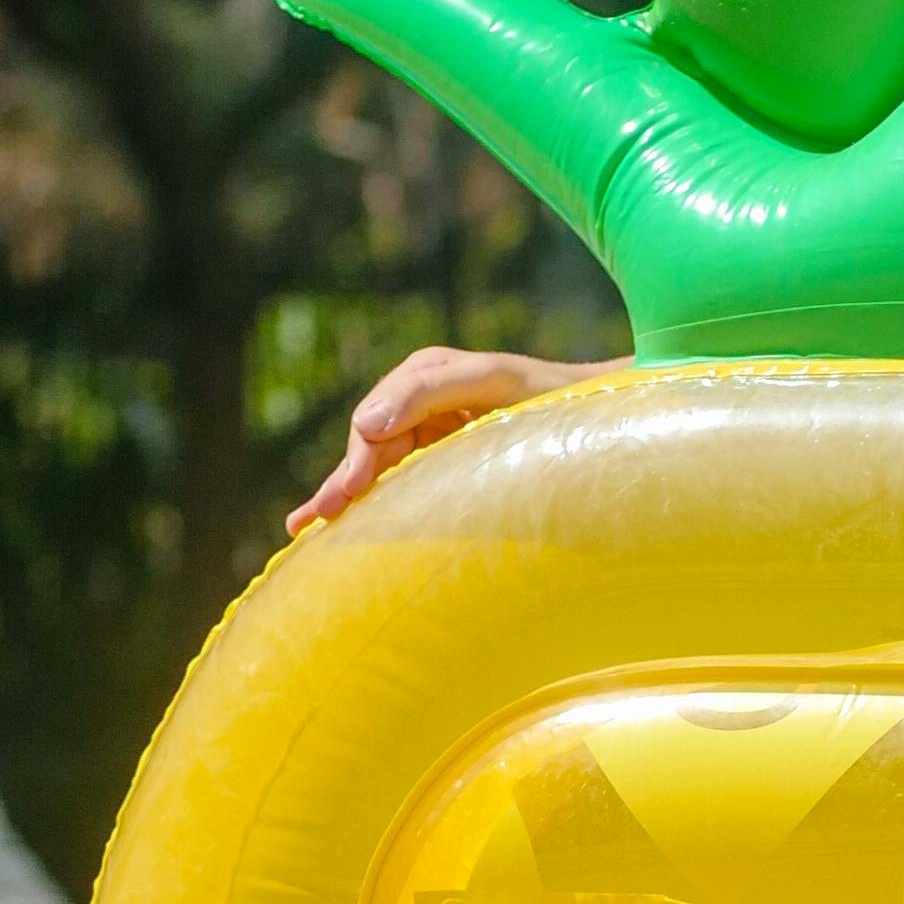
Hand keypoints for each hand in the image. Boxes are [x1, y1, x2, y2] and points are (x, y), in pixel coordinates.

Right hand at [285, 342, 601, 533]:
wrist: (597, 410)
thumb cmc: (550, 394)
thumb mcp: (492, 382)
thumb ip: (428, 391)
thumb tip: (365, 424)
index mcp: (427, 375)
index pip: (378, 422)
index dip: (359, 461)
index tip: (347, 495)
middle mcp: (421, 401)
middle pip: (370, 448)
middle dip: (341, 484)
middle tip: (311, 521)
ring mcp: (432, 431)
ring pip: (379, 468)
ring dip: (345, 496)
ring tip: (305, 529)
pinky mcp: (445, 457)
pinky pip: (401, 480)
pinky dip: (372, 501)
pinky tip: (339, 522)